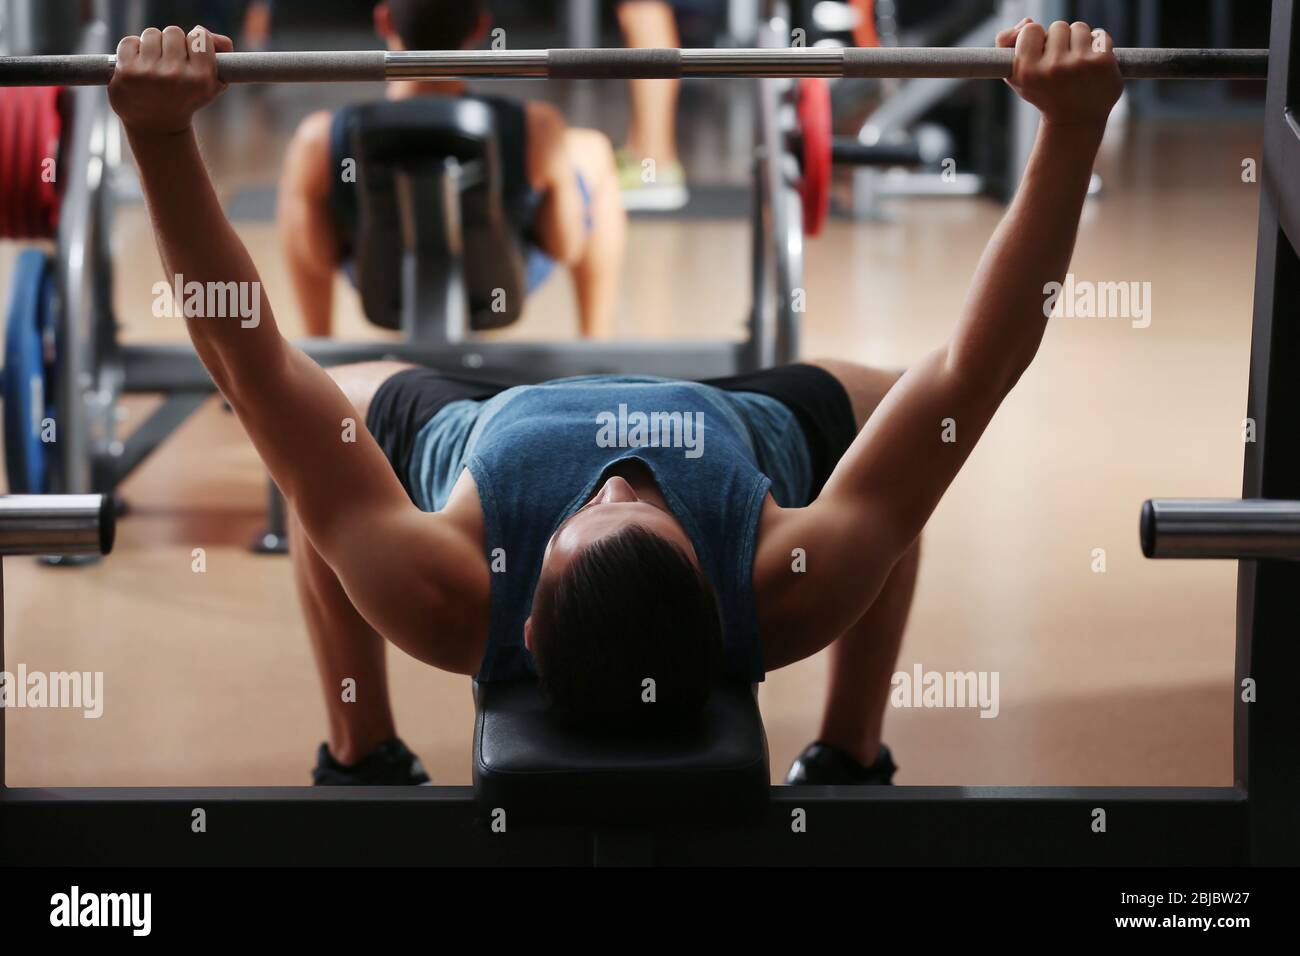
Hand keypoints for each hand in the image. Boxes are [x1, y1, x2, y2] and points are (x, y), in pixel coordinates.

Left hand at [109, 25, 232, 135]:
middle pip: (174, 32)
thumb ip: (220, 55)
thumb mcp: (210, 84)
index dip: (194, 42)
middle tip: (170, 62)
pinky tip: (137, 66)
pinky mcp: (126, 71)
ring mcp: (149, 73)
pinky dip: (132, 50)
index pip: (200, 36)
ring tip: (154, 64)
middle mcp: (176, 75)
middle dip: (171, 44)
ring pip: (151, 34)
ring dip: (152, 45)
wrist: (156, 126)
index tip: (190, 53)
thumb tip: (211, 34)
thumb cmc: (186, 99)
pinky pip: (129, 41)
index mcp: (201, 79)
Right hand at [997, 19, 1122, 129]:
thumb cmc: (1043, 93)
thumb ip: (1006, 43)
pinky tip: (1093, 64)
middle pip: (1057, 26)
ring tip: (1077, 64)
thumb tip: (1028, 21)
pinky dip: (1098, 45)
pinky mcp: (1102, 62)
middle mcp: (1052, 68)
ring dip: (1079, 41)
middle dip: (1060, 41)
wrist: (1075, 121)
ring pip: (1079, 27)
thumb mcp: (1016, 74)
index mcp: (1027, 71)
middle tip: (1061, 64)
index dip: (1037, 40)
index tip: (1040, 56)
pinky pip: (1100, 34)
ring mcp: (1079, 64)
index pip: (1030, 29)